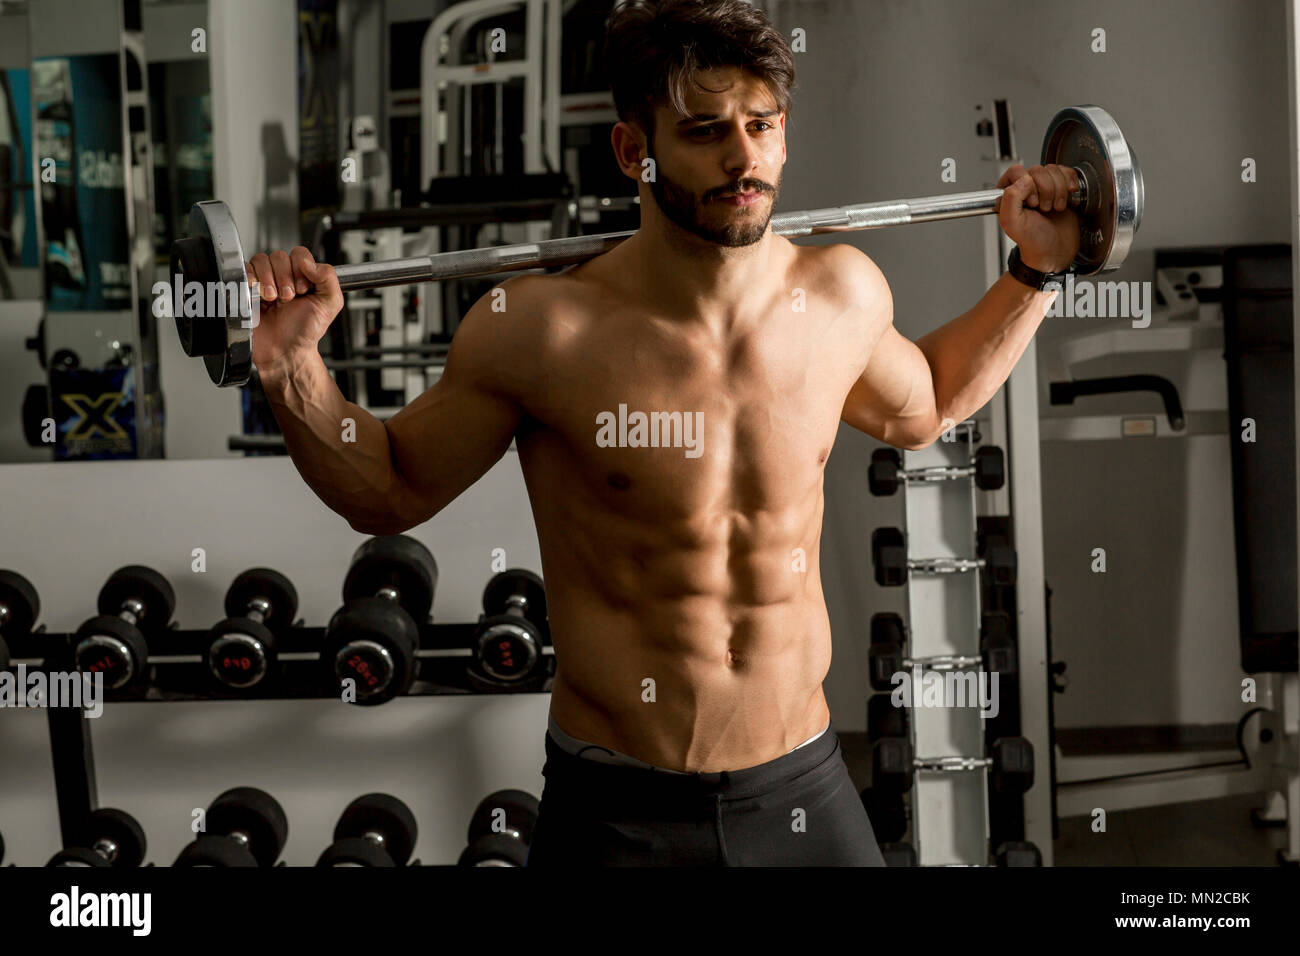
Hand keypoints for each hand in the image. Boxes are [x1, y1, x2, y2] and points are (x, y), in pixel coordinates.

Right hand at [244, 246, 343, 376]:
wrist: (284, 352)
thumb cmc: (305, 332)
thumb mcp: (330, 304)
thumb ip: (329, 278)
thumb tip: (309, 261)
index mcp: (304, 277)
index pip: (299, 254)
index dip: (300, 269)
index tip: (303, 290)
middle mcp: (284, 277)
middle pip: (279, 256)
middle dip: (284, 277)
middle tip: (287, 298)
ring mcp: (265, 282)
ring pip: (261, 260)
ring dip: (268, 279)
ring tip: (273, 299)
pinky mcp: (247, 289)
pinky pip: (244, 270)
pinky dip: (250, 278)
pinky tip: (259, 295)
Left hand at [995, 163, 1080, 272]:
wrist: (1054, 252)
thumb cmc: (1032, 241)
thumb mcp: (1011, 222)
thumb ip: (1010, 198)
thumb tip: (1025, 179)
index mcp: (1009, 193)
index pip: (1017, 171)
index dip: (1028, 186)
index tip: (1032, 203)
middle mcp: (1026, 187)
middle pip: (1038, 170)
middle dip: (1045, 191)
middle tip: (1044, 209)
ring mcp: (1045, 186)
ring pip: (1054, 170)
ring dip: (1058, 191)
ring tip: (1053, 208)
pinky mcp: (1062, 187)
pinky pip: (1067, 172)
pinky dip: (1069, 186)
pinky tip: (1066, 201)